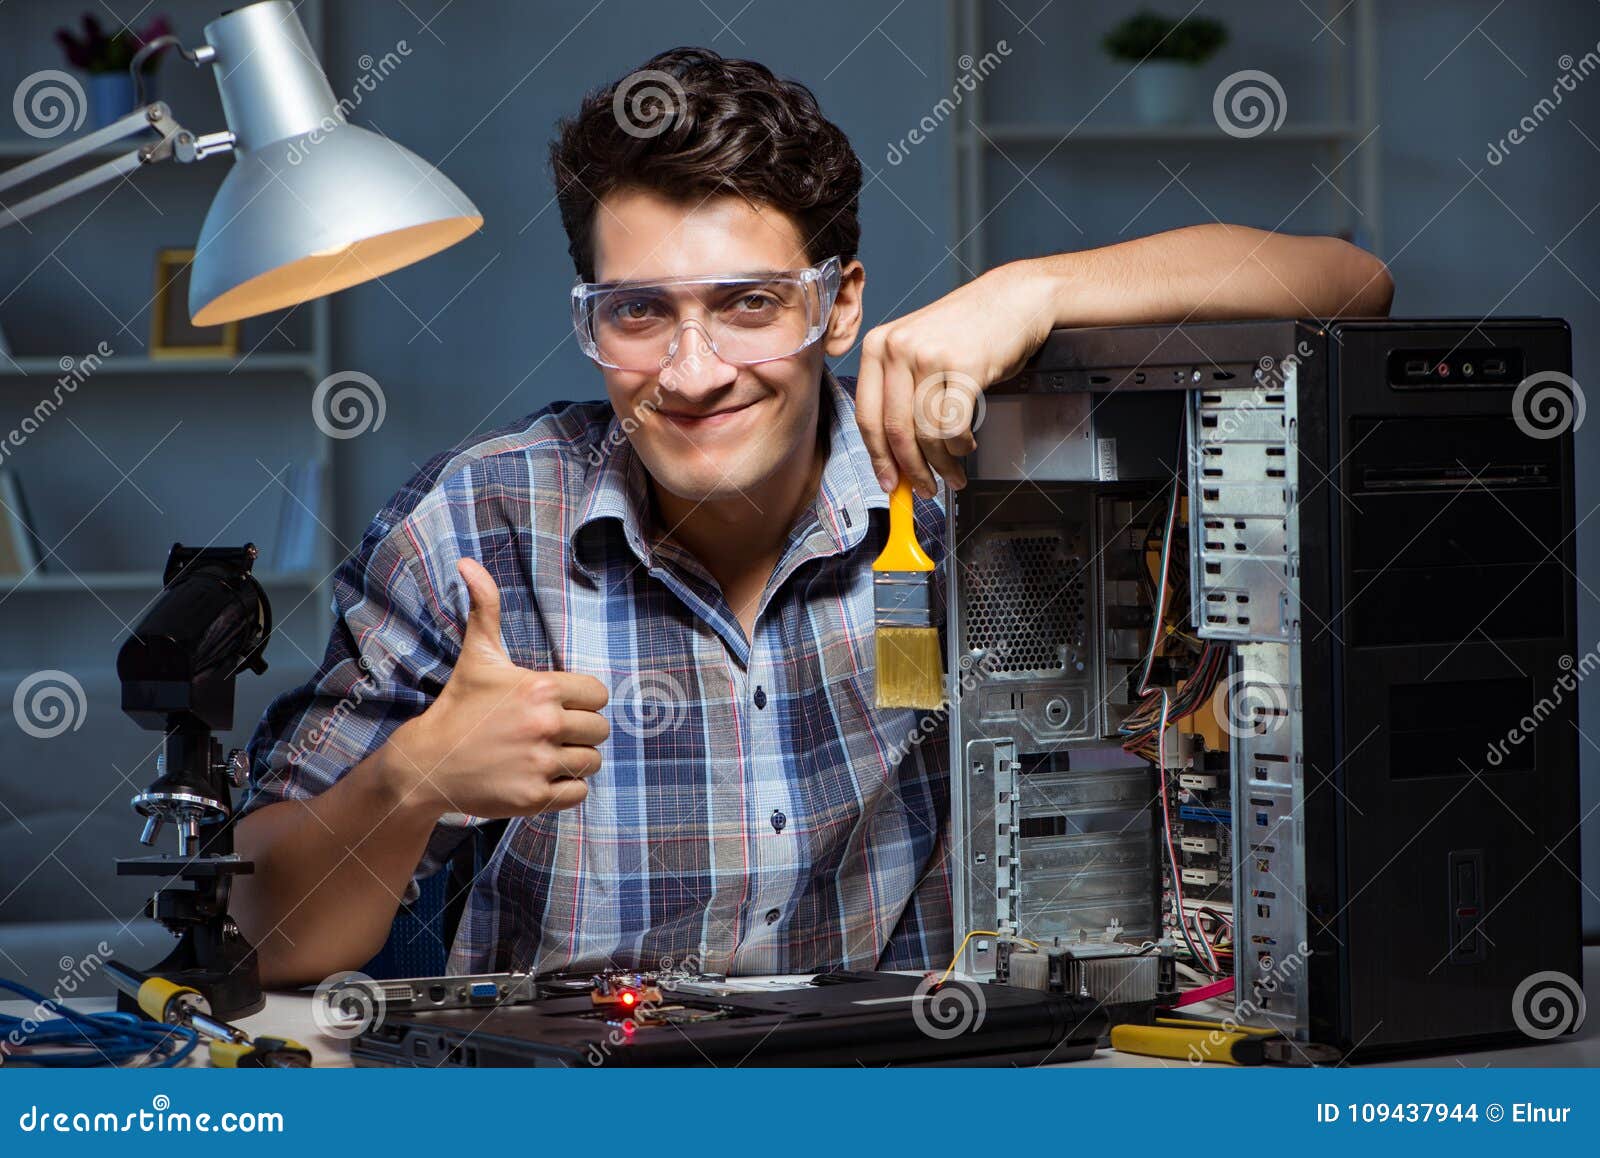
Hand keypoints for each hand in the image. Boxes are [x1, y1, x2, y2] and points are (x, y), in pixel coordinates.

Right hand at [384, 558, 608, 818]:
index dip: (582, 701)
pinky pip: (579, 793)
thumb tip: (468, 562)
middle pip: (599, 730)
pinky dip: (567, 789)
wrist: (427, 763)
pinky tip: (542, 777)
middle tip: (550, 733)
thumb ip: (485, 607)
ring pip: (592, 762)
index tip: (559, 705)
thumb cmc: (459, 707)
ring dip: (576, 760)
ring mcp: (539, 763)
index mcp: (540, 688)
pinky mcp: (534, 797)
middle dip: (581, 731)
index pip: (598, 695)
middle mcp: (544, 725)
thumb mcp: (477, 655)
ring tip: (547, 755)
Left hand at [855, 261, 1056, 496]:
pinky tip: (965, 446)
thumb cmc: (968, 329)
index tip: (887, 481)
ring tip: (953, 475)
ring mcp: (930, 356)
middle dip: (910, 469)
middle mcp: (898, 348)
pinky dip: (960, 446)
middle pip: (894, 430)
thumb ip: (901, 395)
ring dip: (940, 464)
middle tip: (923, 489)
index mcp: (878, 346)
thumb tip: (895, 454)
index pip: (867, 415)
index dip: (877, 457)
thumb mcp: (918, 350)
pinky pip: (954, 426)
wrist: (1013, 299)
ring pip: (926, 433)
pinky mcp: (963, 366)